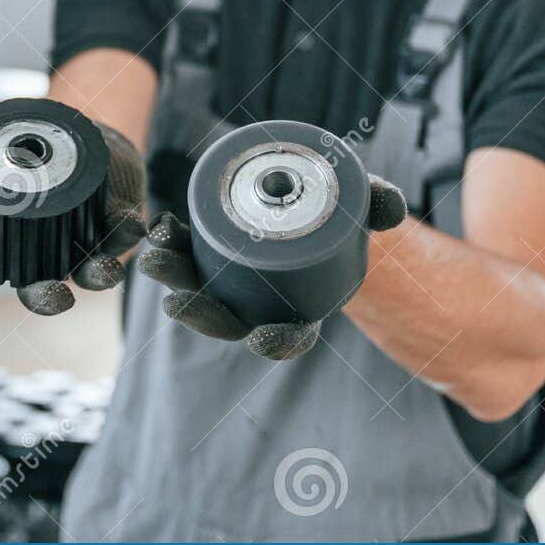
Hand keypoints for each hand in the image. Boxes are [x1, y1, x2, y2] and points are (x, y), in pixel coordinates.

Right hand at [0, 117, 146, 315]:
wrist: (81, 138)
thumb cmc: (27, 152)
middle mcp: (38, 257)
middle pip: (36, 291)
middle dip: (45, 298)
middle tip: (54, 297)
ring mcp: (78, 249)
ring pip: (86, 274)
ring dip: (97, 276)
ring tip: (106, 271)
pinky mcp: (113, 232)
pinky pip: (121, 238)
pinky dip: (127, 233)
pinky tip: (135, 224)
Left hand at [135, 175, 406, 360]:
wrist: (313, 201)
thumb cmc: (342, 215)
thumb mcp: (364, 206)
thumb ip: (380, 205)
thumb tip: (391, 207)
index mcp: (302, 307)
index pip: (291, 338)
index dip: (277, 343)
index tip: (260, 339)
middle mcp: (261, 303)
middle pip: (228, 321)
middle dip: (201, 314)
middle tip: (178, 302)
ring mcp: (231, 282)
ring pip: (197, 292)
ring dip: (173, 280)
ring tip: (153, 261)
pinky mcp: (209, 255)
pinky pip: (185, 256)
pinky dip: (171, 244)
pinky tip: (160, 227)